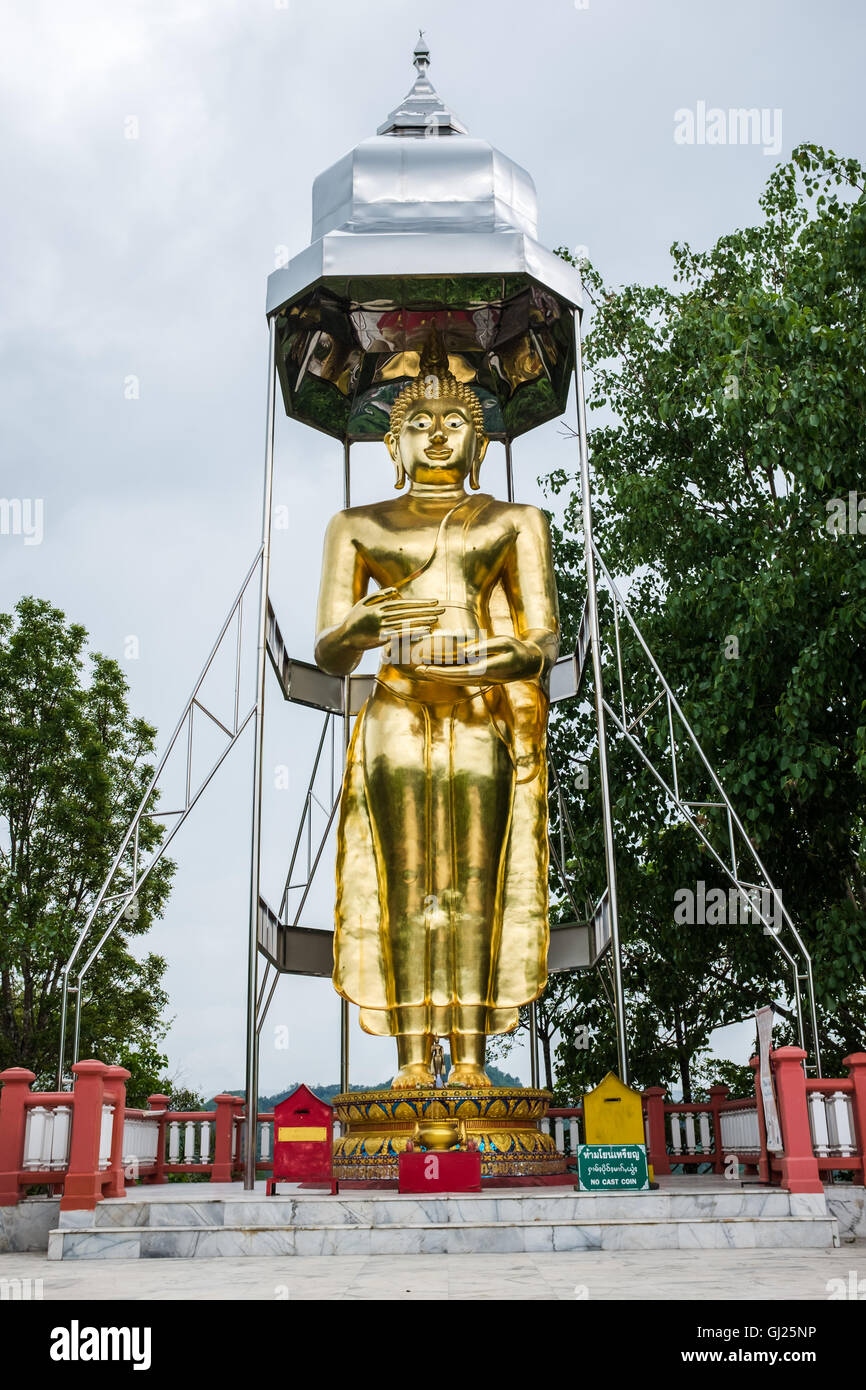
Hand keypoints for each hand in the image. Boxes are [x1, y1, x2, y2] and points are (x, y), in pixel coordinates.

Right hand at [342, 588, 443, 653]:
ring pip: (406, 623)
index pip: (404, 603)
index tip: (434, 602)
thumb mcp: (364, 603)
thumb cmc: (354, 619)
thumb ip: (380, 596)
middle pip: (408, 612)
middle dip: (426, 610)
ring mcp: (381, 627)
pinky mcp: (381, 639)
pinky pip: (400, 635)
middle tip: (442, 610)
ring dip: (422, 620)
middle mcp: (381, 616)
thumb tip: (396, 591)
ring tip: (436, 619)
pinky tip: (424, 631)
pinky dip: (413, 632)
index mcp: (380, 606)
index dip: (420, 603)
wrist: (344, 638)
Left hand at [414, 634, 544, 683]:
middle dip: (434, 674)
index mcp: (486, 670)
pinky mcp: (480, 677)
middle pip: (453, 678)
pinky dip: (446, 675)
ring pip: (454, 679)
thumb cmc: (517, 650)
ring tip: (422, 670)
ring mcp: (480, 679)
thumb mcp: (505, 642)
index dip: (441, 671)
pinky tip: (437, 671)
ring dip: (438, 676)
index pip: (459, 673)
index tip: (428, 668)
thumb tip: (467, 652)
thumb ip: (485, 647)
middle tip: (417, 669)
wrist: (528, 664)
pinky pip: (460, 677)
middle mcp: (481, 677)